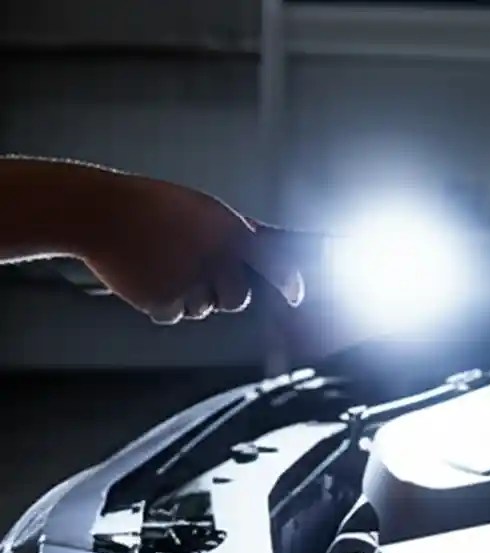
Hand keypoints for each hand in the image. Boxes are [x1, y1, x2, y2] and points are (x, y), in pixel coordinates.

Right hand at [79, 176, 303, 323]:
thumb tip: (276, 243)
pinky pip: (174, 315)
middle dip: (224, 293)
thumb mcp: (205, 210)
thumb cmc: (154, 208)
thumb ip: (240, 231)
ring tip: (165, 265)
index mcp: (230, 231)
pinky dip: (163, 303)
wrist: (101, 213)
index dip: (289, 282)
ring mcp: (190, 280)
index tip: (295, 296)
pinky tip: (149, 277)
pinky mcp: (162, 299)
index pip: (275, 262)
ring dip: (190, 296)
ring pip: (204, 309)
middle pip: (238, 299)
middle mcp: (215, 258)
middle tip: (199, 273)